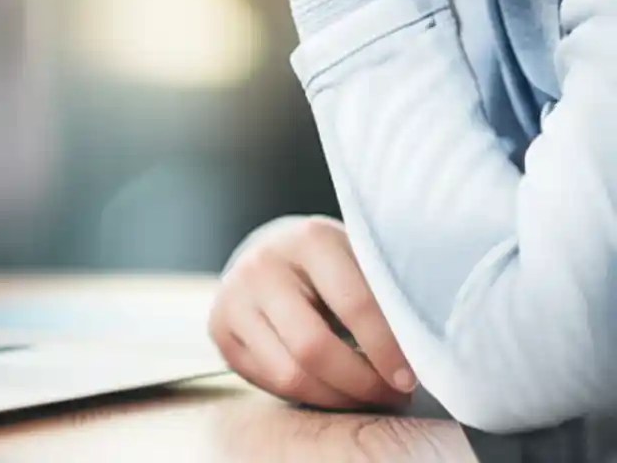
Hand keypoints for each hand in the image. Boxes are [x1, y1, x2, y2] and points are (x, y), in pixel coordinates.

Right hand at [209, 216, 415, 409]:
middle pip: (313, 348)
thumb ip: (383, 294)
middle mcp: (262, 266)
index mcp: (308, 240)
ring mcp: (233, 297)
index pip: (355, 305)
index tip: (409, 378)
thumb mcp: (357, 259)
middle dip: (360, 383)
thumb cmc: (329, 262)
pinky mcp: (219, 328)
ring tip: (365, 395)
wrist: (269, 250)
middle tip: (390, 395)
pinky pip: (268, 382)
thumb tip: (420, 348)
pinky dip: (308, 395)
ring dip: (336, 398)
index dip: (387, 350)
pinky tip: (331, 387)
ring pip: (288, 374)